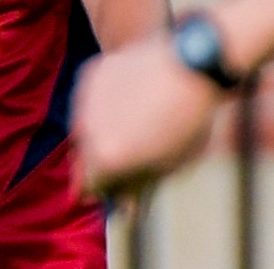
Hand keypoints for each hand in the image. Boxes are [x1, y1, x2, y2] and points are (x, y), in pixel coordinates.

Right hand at [71, 33, 221, 197]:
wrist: (191, 63)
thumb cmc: (186, 120)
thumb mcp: (168, 164)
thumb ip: (138, 187)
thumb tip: (125, 210)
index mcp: (104, 158)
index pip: (88, 187)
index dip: (102, 190)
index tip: (116, 189)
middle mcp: (85, 130)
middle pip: (82, 157)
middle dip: (98, 162)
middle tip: (125, 155)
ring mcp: (84, 99)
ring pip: (82, 126)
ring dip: (98, 132)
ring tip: (132, 123)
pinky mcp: (89, 74)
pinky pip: (87, 98)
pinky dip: (101, 105)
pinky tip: (129, 99)